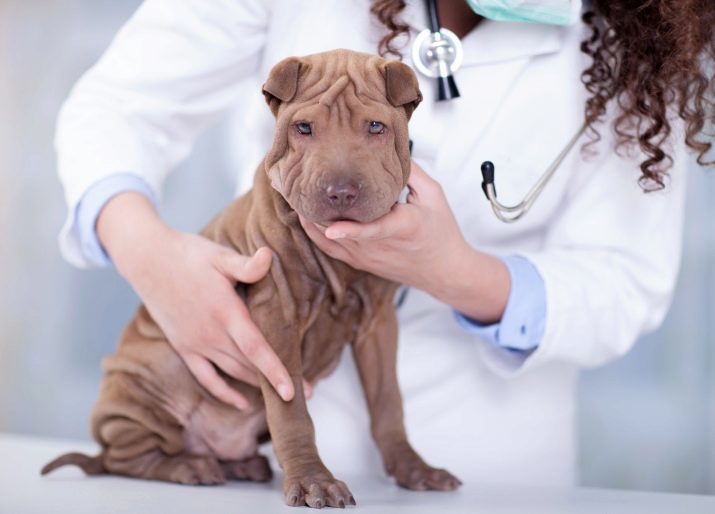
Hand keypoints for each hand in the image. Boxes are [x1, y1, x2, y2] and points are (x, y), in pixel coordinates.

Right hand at [97, 192, 311, 409]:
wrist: (149, 261)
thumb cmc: (189, 255)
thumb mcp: (220, 256)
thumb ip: (246, 264)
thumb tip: (270, 255)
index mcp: (225, 312)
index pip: (255, 348)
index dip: (275, 371)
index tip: (292, 391)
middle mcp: (211, 334)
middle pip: (249, 366)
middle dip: (277, 382)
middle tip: (308, 393)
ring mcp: (196, 344)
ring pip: (233, 373)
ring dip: (258, 387)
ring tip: (283, 399)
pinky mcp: (185, 348)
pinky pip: (207, 377)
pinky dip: (225, 392)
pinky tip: (242, 402)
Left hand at [300, 161, 509, 322]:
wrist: (444, 270)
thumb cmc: (441, 232)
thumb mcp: (434, 196)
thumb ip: (412, 172)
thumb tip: (389, 148)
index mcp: (403, 227)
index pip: (375, 230)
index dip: (352, 230)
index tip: (332, 228)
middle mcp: (380, 247)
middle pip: (342, 231)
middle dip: (319, 210)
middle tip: (296, 186)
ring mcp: (368, 257)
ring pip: (331, 240)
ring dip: (314, 218)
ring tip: (295, 195)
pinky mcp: (361, 263)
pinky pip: (331, 249)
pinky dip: (316, 233)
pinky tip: (305, 217)